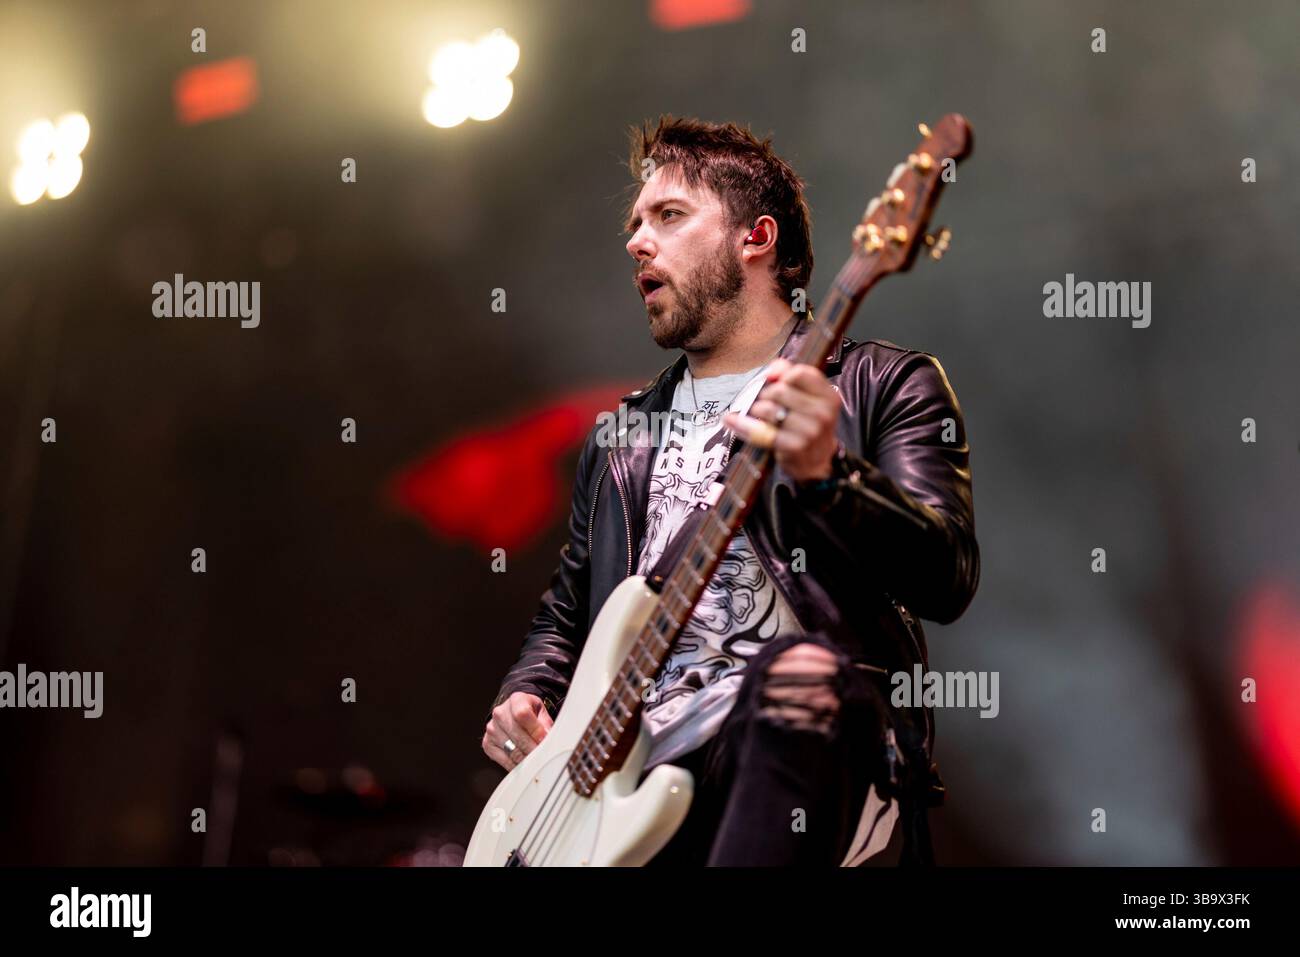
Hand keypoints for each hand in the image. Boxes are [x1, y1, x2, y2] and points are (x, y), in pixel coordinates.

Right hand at [483, 692, 553, 770]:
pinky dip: (517, 766)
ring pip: (511, 750)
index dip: (535, 730)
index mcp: (516, 700)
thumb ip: (546, 725)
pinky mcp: (488, 744)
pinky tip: (525, 765)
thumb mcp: (541, 712)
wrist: (514, 713)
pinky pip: (503, 760)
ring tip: (536, 762)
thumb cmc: (530, 712)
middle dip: (532, 748)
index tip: (544, 740)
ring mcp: (492, 729)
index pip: (522, 714)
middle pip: (517, 735)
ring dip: (526, 759)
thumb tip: (550, 741)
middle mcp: (500, 713)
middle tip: (544, 756)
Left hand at [723, 358, 840, 481]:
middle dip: (766, 395)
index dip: (782, 374)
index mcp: (828, 396)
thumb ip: (791, 376)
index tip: (772, 380)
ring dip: (757, 410)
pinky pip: (761, 431)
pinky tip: (732, 421)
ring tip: (762, 416)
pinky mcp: (794, 446)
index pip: (800, 373)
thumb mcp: (809, 398)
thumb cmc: (808, 424)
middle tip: (767, 404)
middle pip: (780, 390)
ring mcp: (810, 431)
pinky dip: (743, 425)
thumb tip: (772, 370)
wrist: (817, 461)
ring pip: (769, 409)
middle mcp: (823, 413)